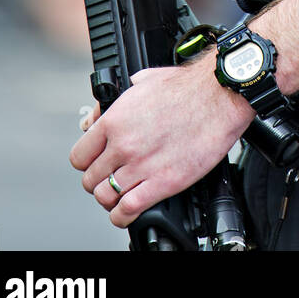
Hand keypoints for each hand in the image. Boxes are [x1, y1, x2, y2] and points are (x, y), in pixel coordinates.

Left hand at [70, 55, 253, 229]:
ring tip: (121, 193)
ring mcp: (142, 166)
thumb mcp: (141, 81)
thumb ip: (115, 102)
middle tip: (112, 177)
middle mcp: (124, 145)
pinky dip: (123, 216)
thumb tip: (97, 117)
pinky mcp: (163, 182)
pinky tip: (128, 210)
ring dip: (111, 199)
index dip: (87, 162)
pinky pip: (128, 211)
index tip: (95, 163)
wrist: (219, 96)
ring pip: (105, 197)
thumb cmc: (187, 87)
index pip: (79, 156)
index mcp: (115, 120)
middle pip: (90, 180)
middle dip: (99, 180)